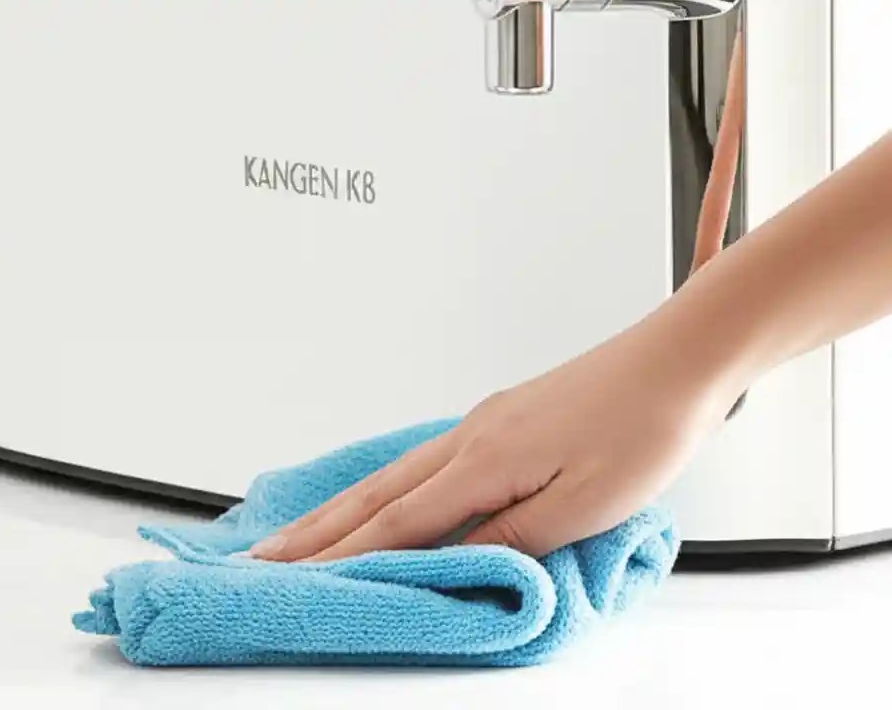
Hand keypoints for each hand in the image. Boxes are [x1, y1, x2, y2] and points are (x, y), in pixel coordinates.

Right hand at [250, 318, 744, 560]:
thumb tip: (453, 559)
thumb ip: (513, 536)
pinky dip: (378, 487)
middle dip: (313, 531)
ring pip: (390, 474)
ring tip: (299, 532)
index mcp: (486, 461)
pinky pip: (417, 462)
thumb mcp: (585, 503)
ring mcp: (479, 425)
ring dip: (338, 508)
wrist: (676, 360)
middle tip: (262, 555)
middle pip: (374, 494)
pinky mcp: (495, 421)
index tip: (297, 579)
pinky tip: (375, 497)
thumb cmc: (644, 427)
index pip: (398, 523)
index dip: (343, 556)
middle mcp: (469, 438)